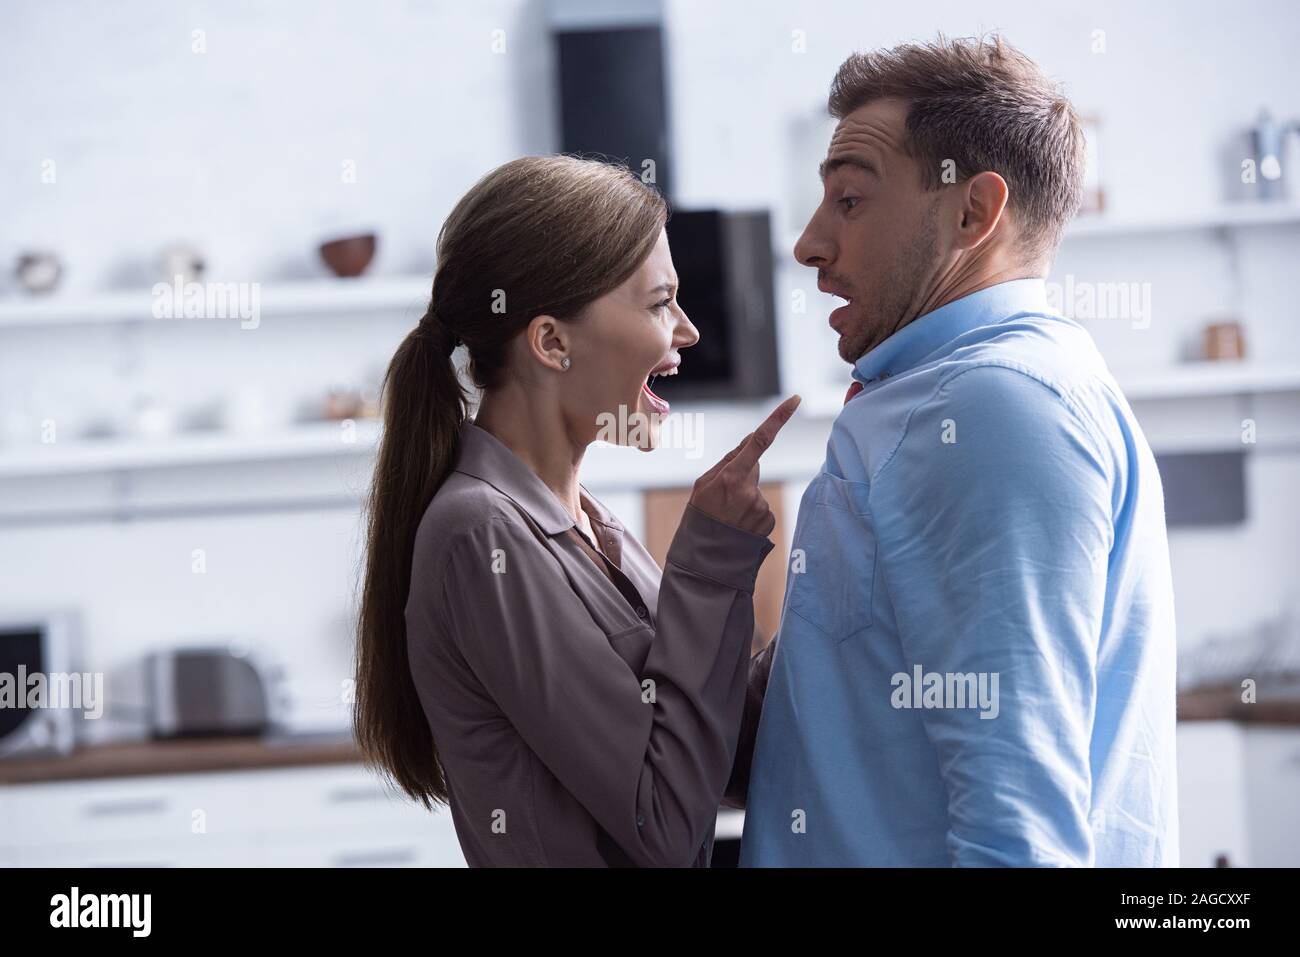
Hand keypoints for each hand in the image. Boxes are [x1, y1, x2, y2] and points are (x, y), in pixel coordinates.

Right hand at [688, 395, 800, 537]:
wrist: (705, 557)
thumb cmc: (700, 515)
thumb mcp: (702, 485)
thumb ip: (727, 461)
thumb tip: (750, 442)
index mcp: (731, 477)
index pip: (759, 440)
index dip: (778, 418)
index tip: (795, 399)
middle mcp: (750, 491)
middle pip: (752, 466)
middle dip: (741, 474)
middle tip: (722, 497)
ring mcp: (761, 507)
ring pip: (756, 488)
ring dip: (744, 497)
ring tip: (728, 515)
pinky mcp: (768, 521)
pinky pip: (761, 506)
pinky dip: (751, 512)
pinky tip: (738, 524)